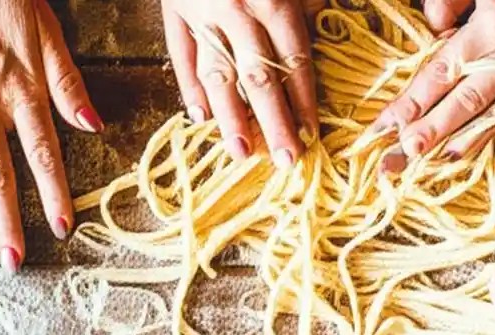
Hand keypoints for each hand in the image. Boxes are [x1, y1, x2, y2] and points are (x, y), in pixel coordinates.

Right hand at [161, 0, 319, 166]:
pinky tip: (200, 117)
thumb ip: (305, 1)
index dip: (303, 101)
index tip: (310, 136)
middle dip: (274, 122)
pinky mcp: (174, 8)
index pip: (293, 61)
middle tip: (286, 159)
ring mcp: (201, 13)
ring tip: (241, 151)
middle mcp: (236, 11)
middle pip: (258, 77)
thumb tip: (320, 31)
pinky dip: (188, 86)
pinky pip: (180, 53)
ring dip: (229, 116)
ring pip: (216, 72)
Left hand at [375, 0, 494, 167]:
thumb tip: (432, 33)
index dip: (409, 103)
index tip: (383, 127)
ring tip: (439, 163)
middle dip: (430, 133)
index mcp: (491, 26)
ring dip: (470, 142)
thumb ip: (448, 2)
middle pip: (465, 101)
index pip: (439, 74)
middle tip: (400, 159)